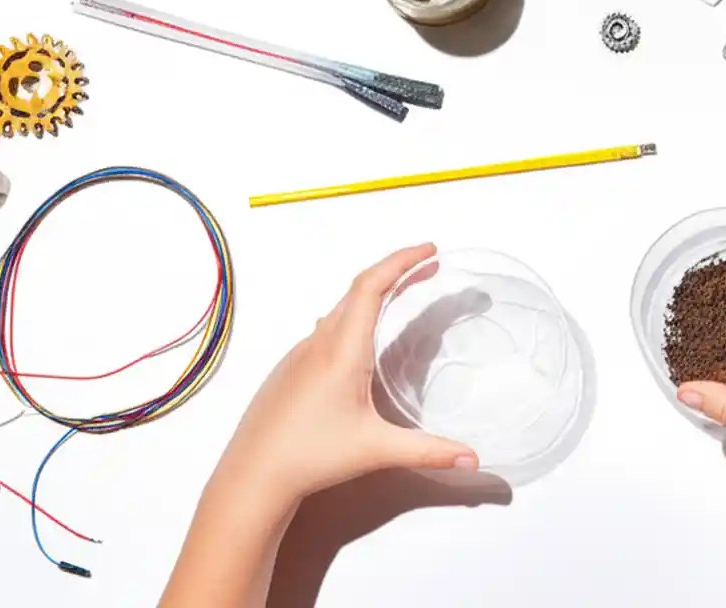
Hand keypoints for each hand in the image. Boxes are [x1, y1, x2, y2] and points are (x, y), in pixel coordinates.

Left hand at [218, 243, 477, 503]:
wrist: (252, 474)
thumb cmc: (311, 456)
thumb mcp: (376, 449)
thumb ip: (427, 450)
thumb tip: (473, 458)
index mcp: (341, 350)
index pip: (371, 287)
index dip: (401, 261)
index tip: (429, 251)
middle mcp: (318, 343)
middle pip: (358, 290)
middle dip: (395, 272)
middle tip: (428, 268)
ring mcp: (299, 355)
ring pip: (340, 309)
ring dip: (372, 294)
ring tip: (401, 296)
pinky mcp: (289, 370)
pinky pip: (324, 329)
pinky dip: (352, 317)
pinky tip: (361, 340)